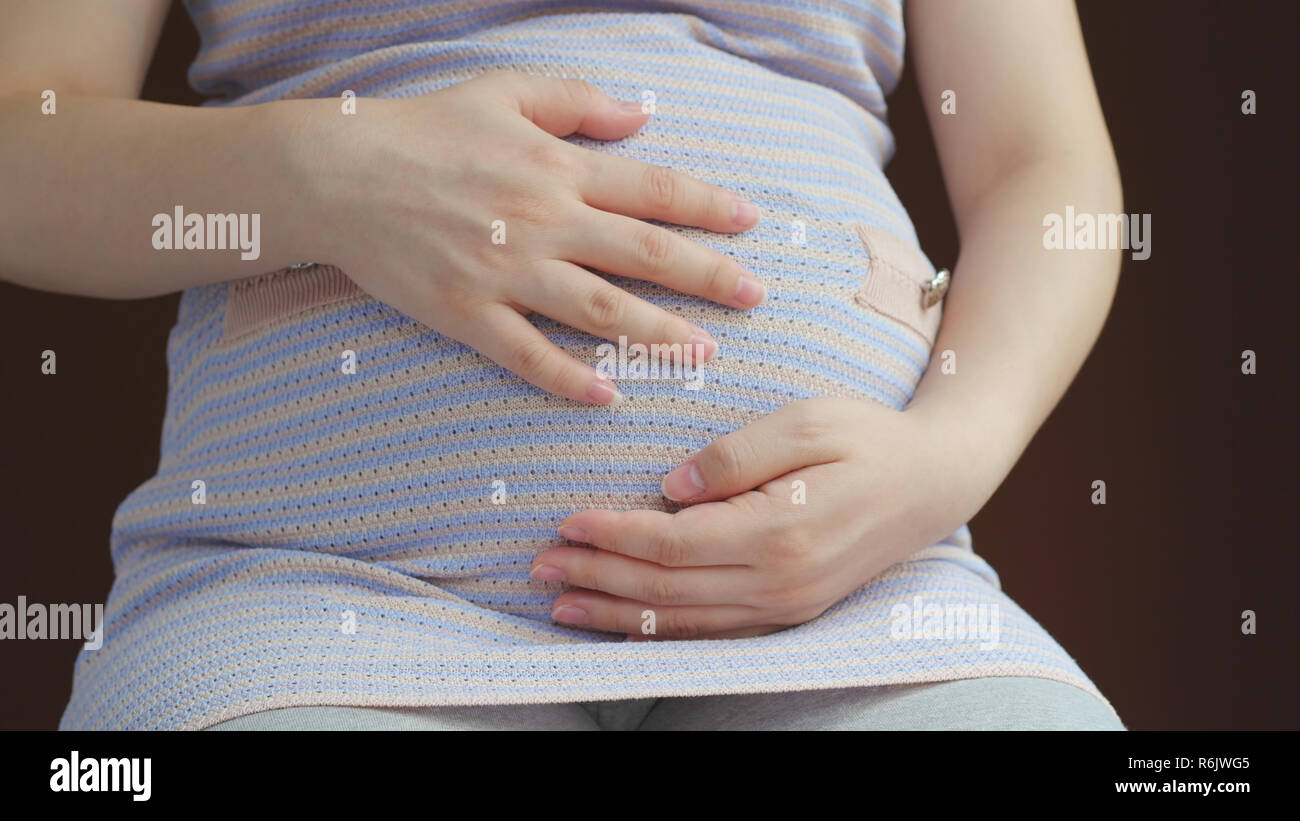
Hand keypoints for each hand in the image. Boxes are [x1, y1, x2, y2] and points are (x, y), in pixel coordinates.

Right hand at [300, 71, 766, 403]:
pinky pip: (528, 355)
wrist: (339, 174)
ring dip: (658, 334)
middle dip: (707, 277)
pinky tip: (609, 397)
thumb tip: (642, 117)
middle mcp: (542, 220)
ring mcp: (506, 272)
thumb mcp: (504, 92)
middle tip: (755, 299)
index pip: (652, 190)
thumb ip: (577, 101)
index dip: (708, 207)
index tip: (750, 225)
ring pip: (600, 309)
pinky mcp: (467, 313)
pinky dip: (569, 379)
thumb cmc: (425, 129)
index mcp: (556, 167)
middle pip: (644, 253)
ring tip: (705, 353)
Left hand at [529, 397, 995, 638]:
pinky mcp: (792, 612)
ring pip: (684, 621)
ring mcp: (788, 606)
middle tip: (539, 569)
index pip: (671, 543)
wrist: (935, 480)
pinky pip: (714, 633)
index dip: (612, 535)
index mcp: (779, 532)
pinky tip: (627, 624)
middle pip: (666, 589)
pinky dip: (663, 631)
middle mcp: (780, 583)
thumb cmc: (869, 438)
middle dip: (596, 579)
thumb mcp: (807, 419)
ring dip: (618, 614)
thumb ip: (735, 455)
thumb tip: (668, 486)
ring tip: (563, 606)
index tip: (563, 522)